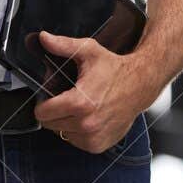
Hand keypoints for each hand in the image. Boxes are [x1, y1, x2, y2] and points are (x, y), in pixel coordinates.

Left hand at [33, 31, 157, 152]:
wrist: (140, 85)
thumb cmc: (115, 68)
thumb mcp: (88, 51)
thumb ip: (63, 45)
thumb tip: (43, 38)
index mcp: (79, 103)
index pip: (42, 113)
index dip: (43, 102)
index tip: (52, 95)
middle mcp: (86, 124)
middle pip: (50, 124)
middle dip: (54, 111)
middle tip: (67, 98)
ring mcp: (93, 137)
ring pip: (63, 133)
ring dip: (66, 122)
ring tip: (80, 107)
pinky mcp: (99, 145)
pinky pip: (76, 141)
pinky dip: (78, 132)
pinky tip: (88, 117)